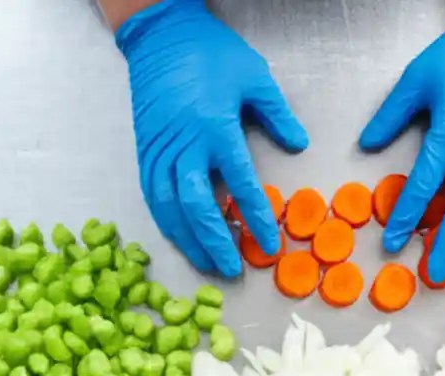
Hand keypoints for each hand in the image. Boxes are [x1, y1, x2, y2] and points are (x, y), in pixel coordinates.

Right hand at [117, 0, 307, 276]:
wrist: (161, 36)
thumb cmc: (211, 53)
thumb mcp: (255, 77)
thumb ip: (278, 114)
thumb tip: (299, 144)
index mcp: (215, 128)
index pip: (240, 184)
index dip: (255, 218)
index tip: (268, 246)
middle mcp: (184, 145)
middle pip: (197, 206)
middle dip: (216, 242)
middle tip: (234, 270)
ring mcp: (160, 151)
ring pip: (170, 208)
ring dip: (189, 241)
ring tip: (208, 264)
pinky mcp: (144, 152)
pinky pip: (152, 196)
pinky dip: (166, 222)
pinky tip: (181, 238)